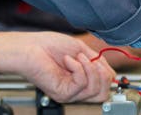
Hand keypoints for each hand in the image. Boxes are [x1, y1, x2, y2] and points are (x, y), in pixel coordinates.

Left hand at [0, 31, 114, 102]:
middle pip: (104, 93)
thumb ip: (97, 62)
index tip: (98, 58)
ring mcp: (70, 93)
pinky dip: (79, 67)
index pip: (105, 86)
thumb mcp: (80, 50)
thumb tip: (111, 73)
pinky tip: (68, 60)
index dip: (107, 72)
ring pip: (96, 90)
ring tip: (77, 57)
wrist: (29, 47)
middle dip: (103, 73)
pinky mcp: (62, 93)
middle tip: (92, 59)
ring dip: (90, 68)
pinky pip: (82, 84)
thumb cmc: (48, 45)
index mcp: (81, 80)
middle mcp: (76, 90)